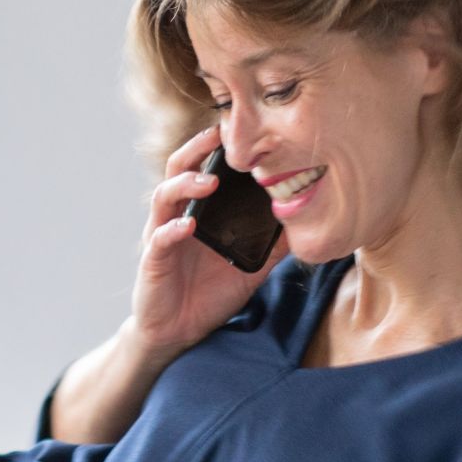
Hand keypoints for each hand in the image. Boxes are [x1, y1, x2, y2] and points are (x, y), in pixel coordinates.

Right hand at [130, 125, 289, 360]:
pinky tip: (187, 227)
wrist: (179, 333)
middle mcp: (177, 216)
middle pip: (177, 169)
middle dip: (195, 149)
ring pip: (164, 197)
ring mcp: (162, 236)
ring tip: (211, 182)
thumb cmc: (210, 295)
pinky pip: (160, 240)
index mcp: (199, 213)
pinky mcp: (153, 261)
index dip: (216, 147)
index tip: (240, 129)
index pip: (203, 167)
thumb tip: (308, 226)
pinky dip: (172, 231)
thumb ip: (272, 246)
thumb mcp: (250, 268)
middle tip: (219, 136)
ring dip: (186, 184)